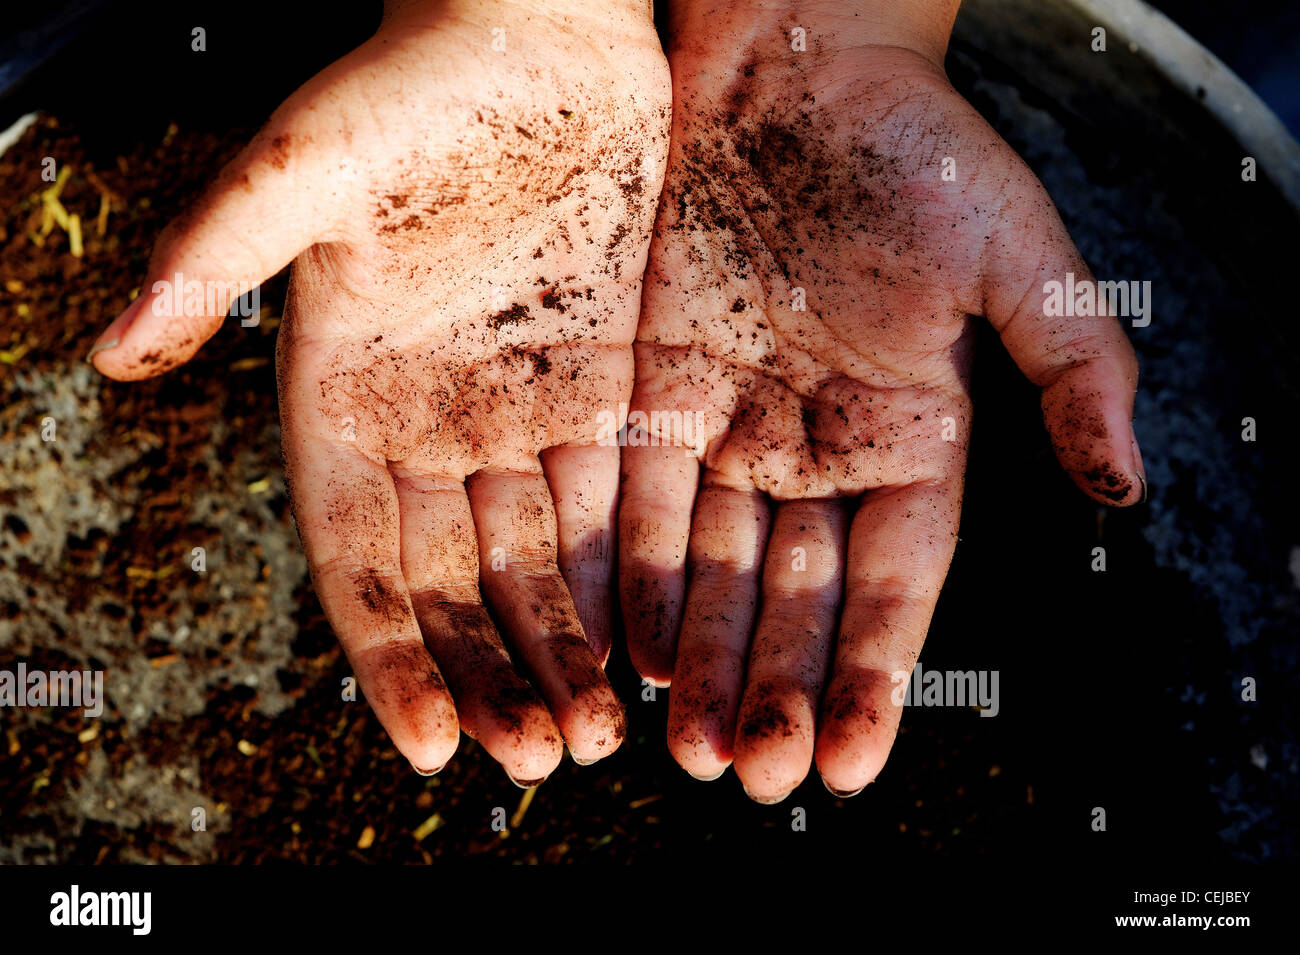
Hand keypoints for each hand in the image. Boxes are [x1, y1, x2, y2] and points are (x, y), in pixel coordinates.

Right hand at [91, 0, 670, 783]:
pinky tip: (655, 640)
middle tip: (537, 758)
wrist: (537, 37)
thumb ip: (217, 254)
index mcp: (346, 395)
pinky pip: (617, 495)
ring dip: (567, 647)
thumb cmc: (408, 85)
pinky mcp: (606, 382)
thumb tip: (113, 349)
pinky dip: (630, 570)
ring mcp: (523, 409)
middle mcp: (433, 421)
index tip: (431, 742)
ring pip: (543, 554)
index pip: (362, 554)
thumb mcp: (307, 164)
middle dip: (494, 674)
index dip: (392, 653)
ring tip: (595, 733)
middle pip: (459, 579)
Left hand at [619, 0, 1142, 800]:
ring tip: (690, 749)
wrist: (791, 67)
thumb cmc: (917, 149)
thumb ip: (1071, 369)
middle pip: (797, 596)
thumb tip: (1125, 488)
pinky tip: (632, 650)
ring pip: (712, 567)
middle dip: (776, 690)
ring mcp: (731, 426)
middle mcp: (817, 450)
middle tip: (752, 779)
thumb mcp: (1017, 254)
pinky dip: (634, 576)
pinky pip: (638, 499)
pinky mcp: (653, 391)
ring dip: (703, 658)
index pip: (896, 582)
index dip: (878, 674)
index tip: (855, 767)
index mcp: (910, 436)